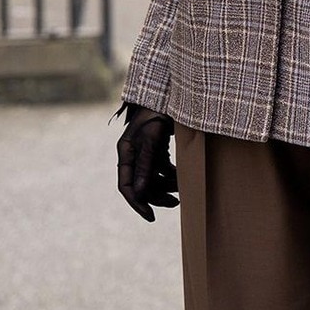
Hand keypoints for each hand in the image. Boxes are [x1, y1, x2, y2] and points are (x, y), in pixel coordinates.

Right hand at [116, 104, 178, 221]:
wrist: (169, 93)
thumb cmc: (157, 112)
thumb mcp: (151, 138)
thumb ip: (145, 165)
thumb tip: (139, 192)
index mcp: (126, 152)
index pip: (126, 185)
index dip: (136, 203)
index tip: (150, 216)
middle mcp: (134, 154)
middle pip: (142, 184)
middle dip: (157, 196)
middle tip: (176, 203)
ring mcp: (146, 151)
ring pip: (154, 178)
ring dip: (167, 186)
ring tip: (183, 189)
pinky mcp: (158, 148)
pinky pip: (163, 169)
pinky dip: (172, 174)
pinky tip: (183, 177)